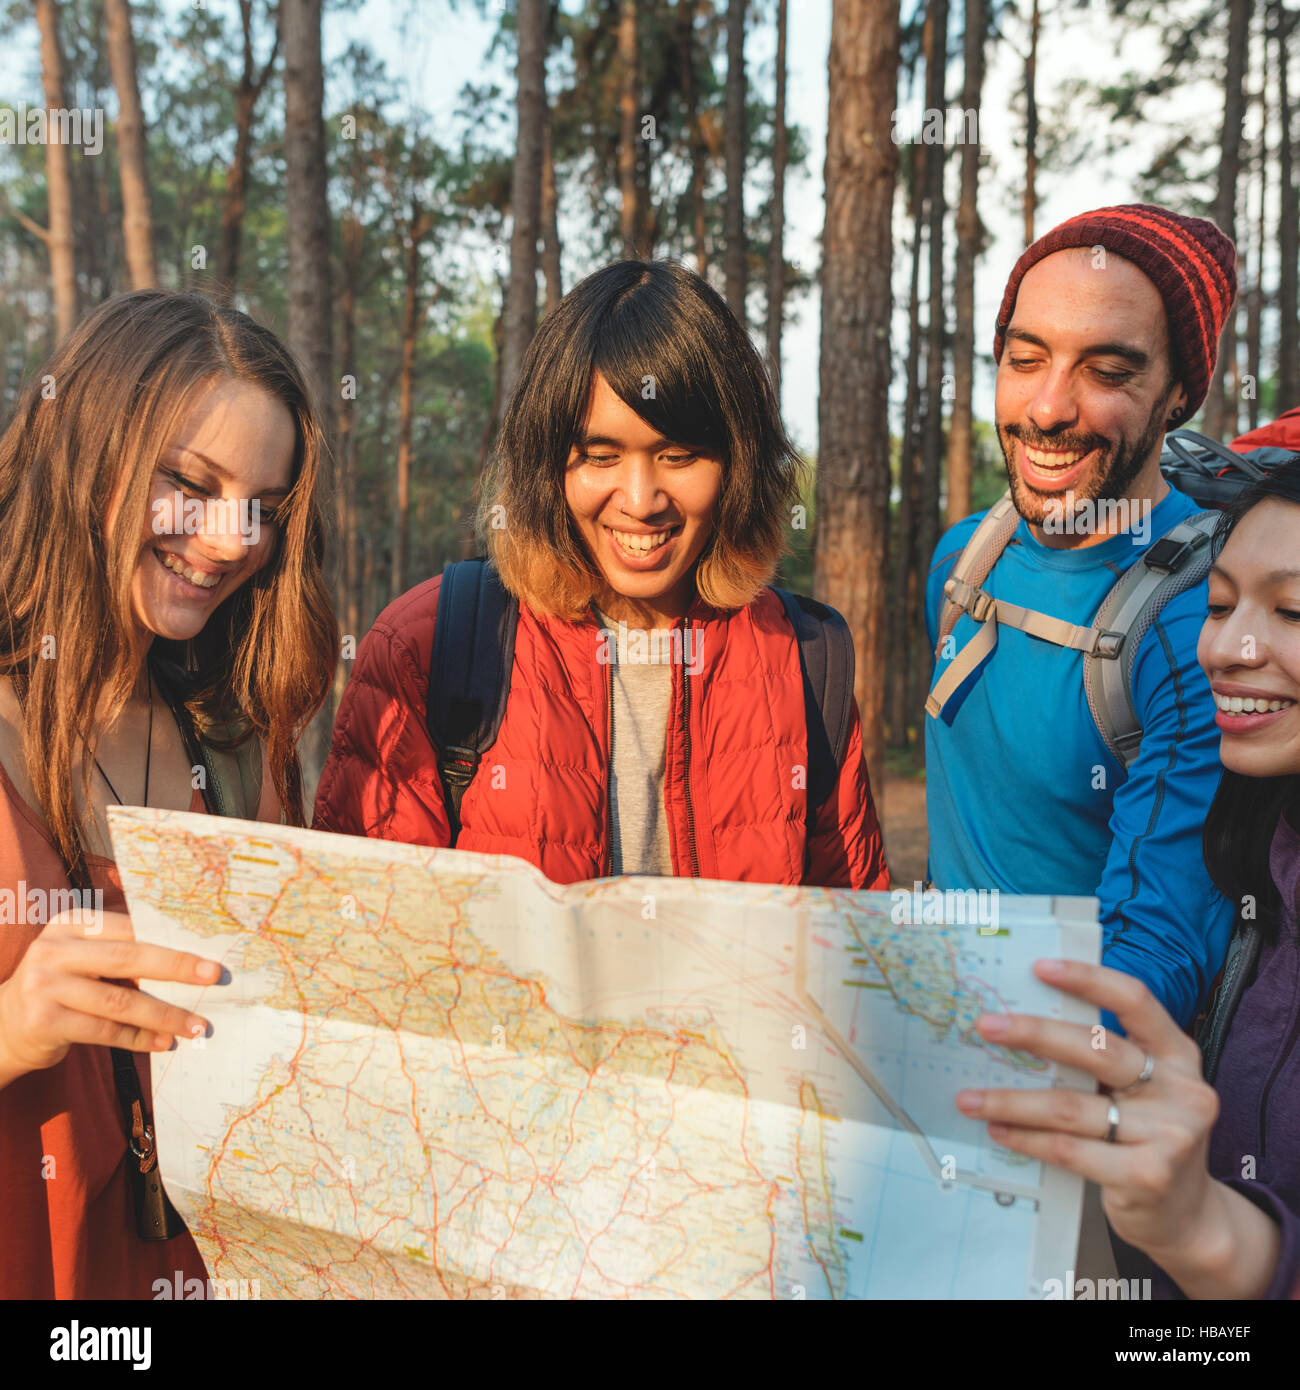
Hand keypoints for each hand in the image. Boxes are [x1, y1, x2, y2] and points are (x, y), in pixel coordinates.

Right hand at [0, 908, 219, 1088]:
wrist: (4, 1027)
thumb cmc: (62, 987)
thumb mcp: (84, 959)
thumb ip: (123, 953)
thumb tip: (190, 962)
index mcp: (71, 923)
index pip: (129, 928)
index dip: (171, 938)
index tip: (207, 947)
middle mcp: (54, 949)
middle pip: (128, 957)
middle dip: (176, 967)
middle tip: (213, 977)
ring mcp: (44, 985)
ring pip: (119, 1001)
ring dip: (164, 1014)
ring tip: (196, 1025)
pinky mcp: (44, 1021)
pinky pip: (105, 1031)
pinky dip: (139, 1037)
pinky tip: (164, 1042)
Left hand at [953, 959, 1275, 1295]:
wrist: (1188, 1217)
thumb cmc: (1149, 1139)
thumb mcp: (1142, 1091)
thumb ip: (1103, 1062)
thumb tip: (1020, 1028)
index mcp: (1179, 1055)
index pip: (1136, 1001)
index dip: (1088, 979)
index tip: (1039, 967)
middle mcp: (1183, 1090)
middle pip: (1097, 1050)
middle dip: (1033, 1033)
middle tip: (986, 1026)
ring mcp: (1170, 1135)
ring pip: (1072, 1107)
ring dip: (1011, 1101)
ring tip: (970, 1098)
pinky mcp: (1148, 1176)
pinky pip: (1069, 1149)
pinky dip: (1027, 1138)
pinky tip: (999, 1131)